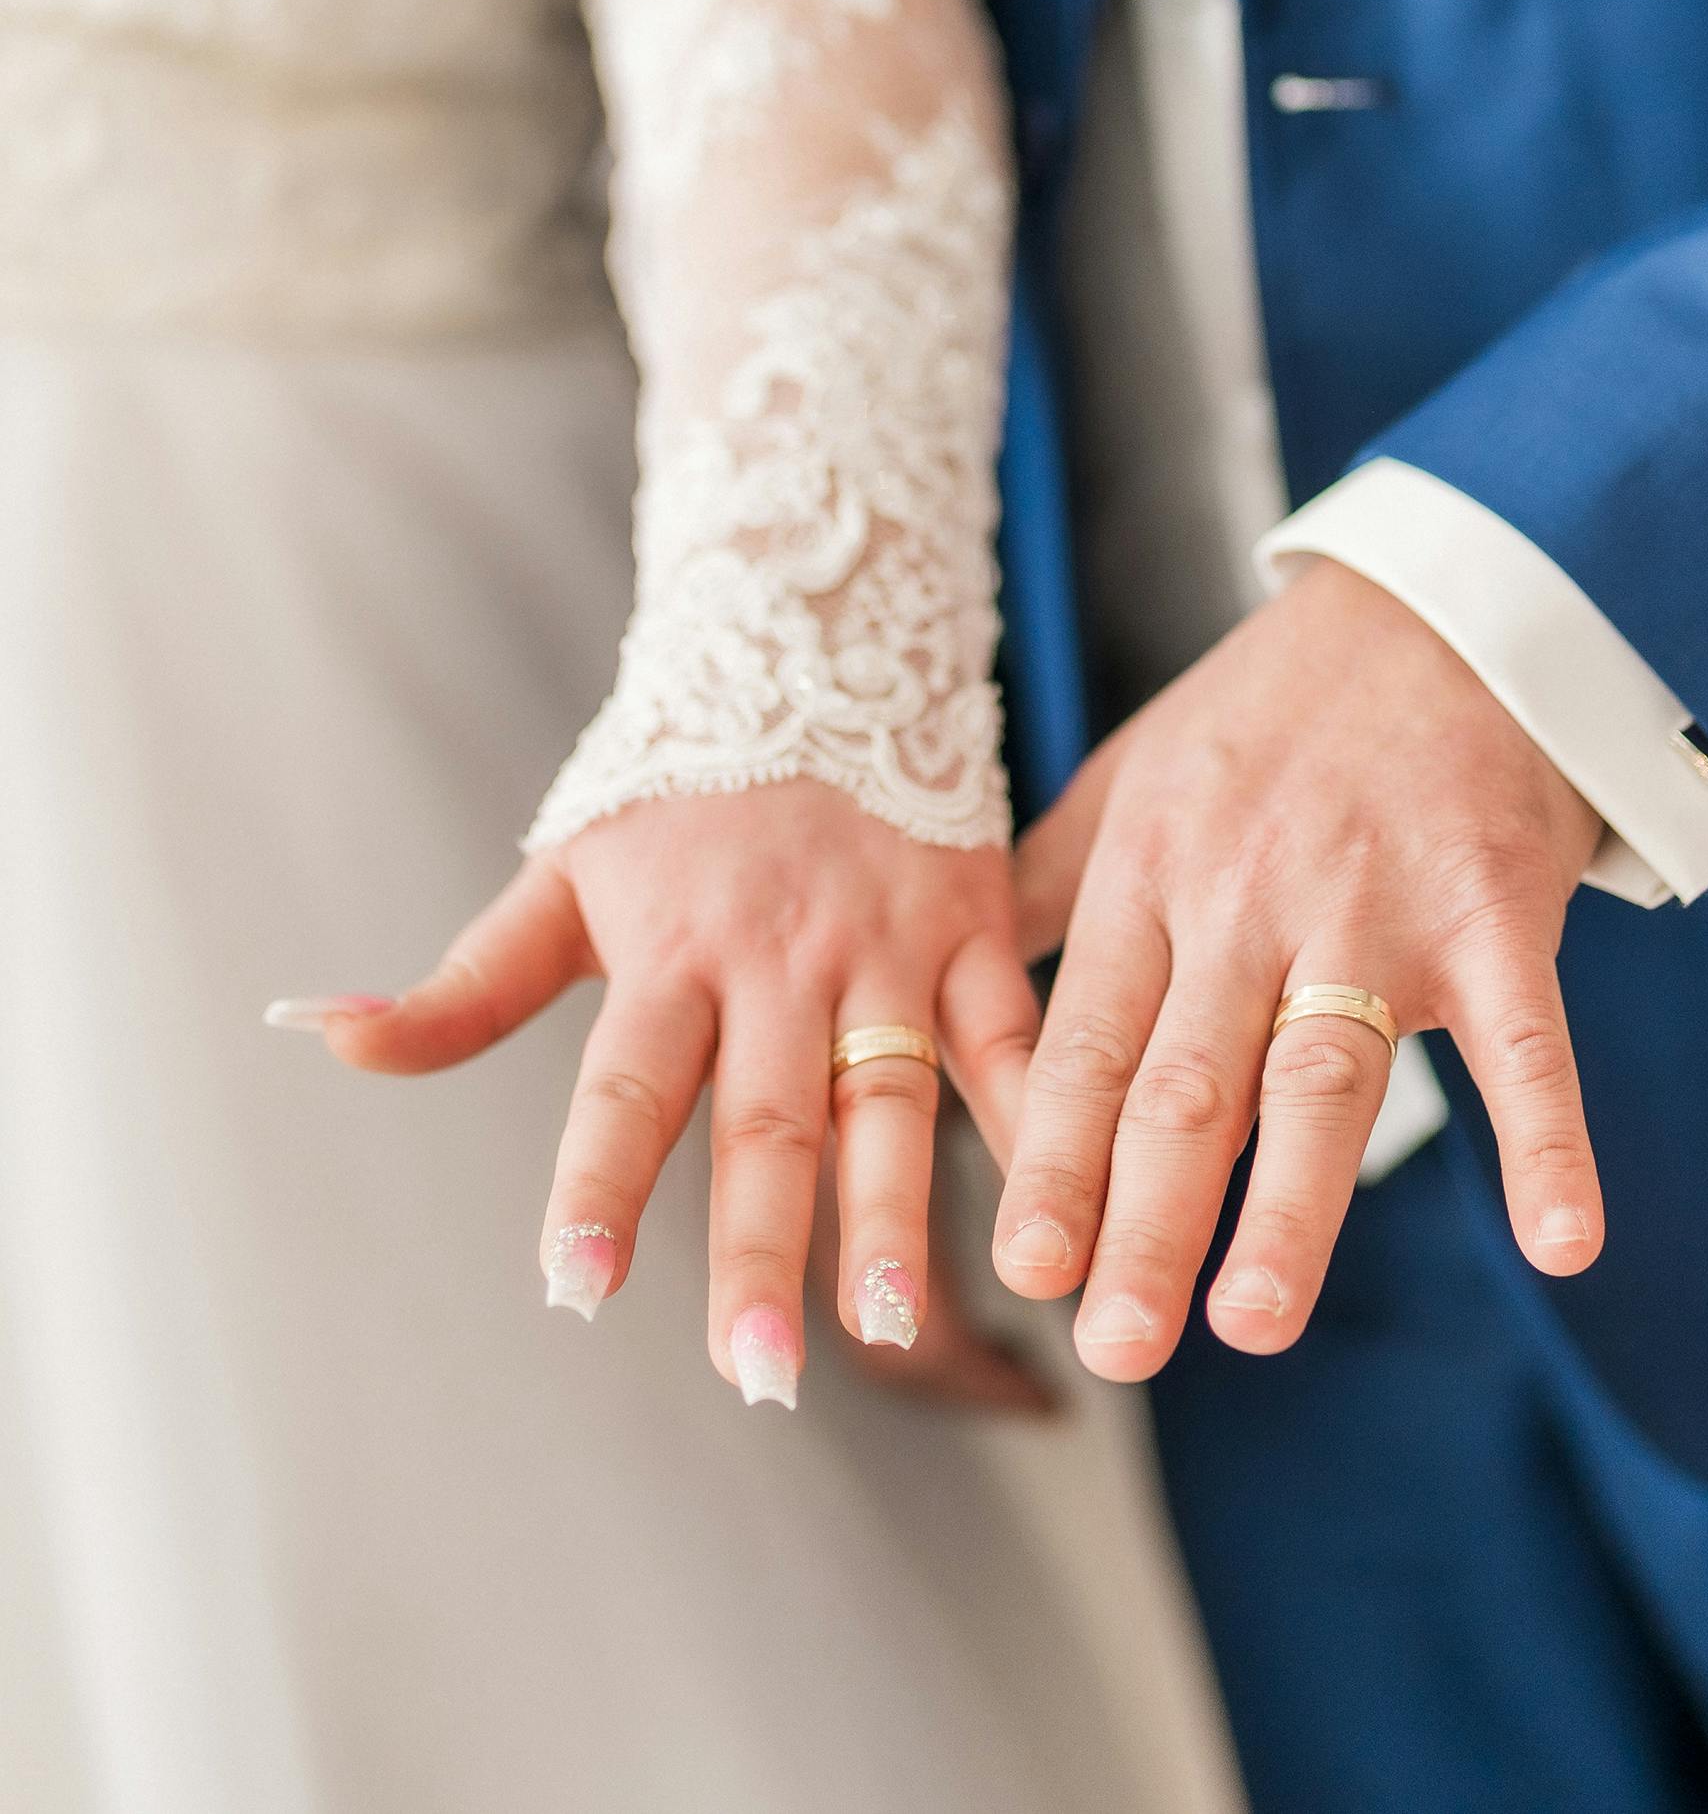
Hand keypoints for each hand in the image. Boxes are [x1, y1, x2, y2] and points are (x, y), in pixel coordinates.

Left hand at [304, 784, 1041, 1404]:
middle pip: (767, 1122)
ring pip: (893, 1096)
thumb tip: (318, 1033)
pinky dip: (1037, 1119)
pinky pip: (1010, 1035)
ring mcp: (884, 947)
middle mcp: (779, 959)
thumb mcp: (565, 875)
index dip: (599, 1189)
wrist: (822, 655)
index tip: (576, 1292)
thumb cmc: (678, 798)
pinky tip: (1066, 1205)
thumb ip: (464, 983)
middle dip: (761, 1254)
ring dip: (894, 1213)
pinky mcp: (973, 929)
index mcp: (671, 951)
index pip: (627, 1089)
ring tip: (888, 1324)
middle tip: (757, 1376)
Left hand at [992, 559, 1605, 1381]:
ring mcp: (1377, 909)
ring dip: (1293, 1205)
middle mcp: (1249, 898)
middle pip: (1188, 1083)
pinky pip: (1525, 1037)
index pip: (1088, 1043)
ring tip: (1251, 1321)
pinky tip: (1563, 1243)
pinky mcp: (1496, 910)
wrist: (1436, 608)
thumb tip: (955, 997)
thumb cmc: (1271, 708)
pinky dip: (1550, 1137)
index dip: (1053, 1159)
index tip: (1024, 1268)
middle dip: (1144, 1219)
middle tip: (1113, 1345)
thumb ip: (1044, 884)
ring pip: (1322, 1076)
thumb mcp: (1130, 773)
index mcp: (1153, 875)